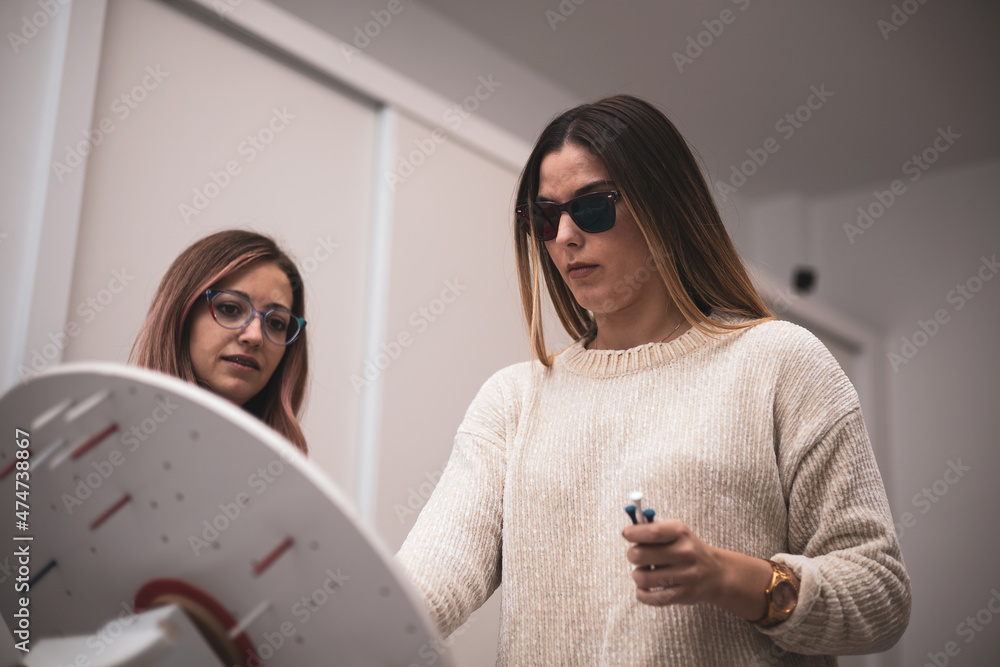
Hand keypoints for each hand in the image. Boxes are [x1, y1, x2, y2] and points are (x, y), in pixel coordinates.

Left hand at [622, 519, 772, 619]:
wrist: (716, 573)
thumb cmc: (687, 549)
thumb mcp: (675, 531)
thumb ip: (651, 528)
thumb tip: (627, 531)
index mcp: (680, 533)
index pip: (651, 532)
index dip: (633, 533)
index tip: (627, 534)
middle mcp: (684, 553)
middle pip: (640, 555)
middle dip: (632, 555)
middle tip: (637, 556)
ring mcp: (685, 575)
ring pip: (642, 578)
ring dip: (637, 575)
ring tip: (644, 572)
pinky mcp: (683, 595)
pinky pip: (651, 598)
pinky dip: (642, 594)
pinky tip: (645, 589)